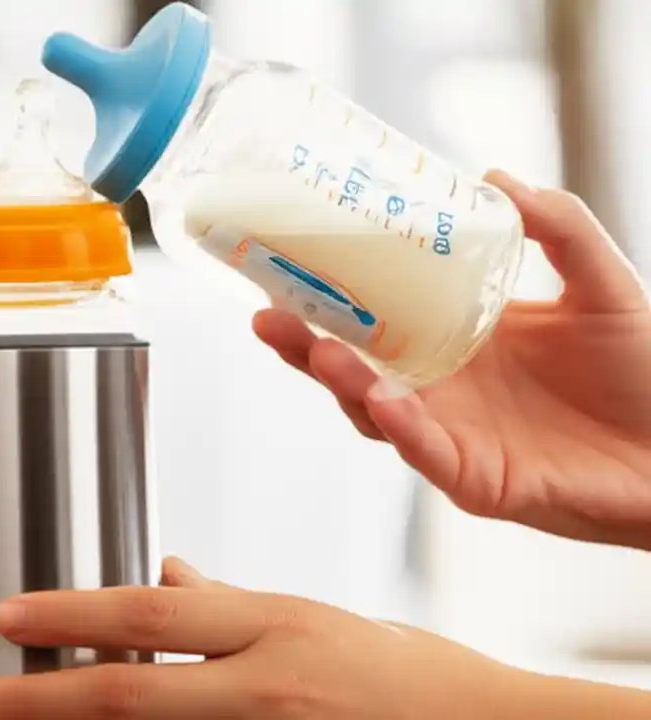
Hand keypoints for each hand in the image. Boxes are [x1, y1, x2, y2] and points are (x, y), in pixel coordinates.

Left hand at [0, 558, 650, 718]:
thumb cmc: (408, 674)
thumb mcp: (318, 619)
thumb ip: (232, 604)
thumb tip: (165, 571)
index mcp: (275, 624)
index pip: (150, 610)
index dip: (69, 611)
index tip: (5, 616)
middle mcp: (269, 685)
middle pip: (130, 688)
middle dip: (40, 697)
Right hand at [254, 170, 650, 549]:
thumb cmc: (647, 372)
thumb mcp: (603, 283)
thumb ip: (559, 228)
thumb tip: (493, 178)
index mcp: (457, 342)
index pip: (374, 320)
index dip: (326, 299)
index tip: (283, 264)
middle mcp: (442, 390)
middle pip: (353, 369)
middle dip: (304, 347)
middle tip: (265, 315)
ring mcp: (454, 437)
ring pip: (376, 415)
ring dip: (344, 384)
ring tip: (321, 351)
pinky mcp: (478, 481)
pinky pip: (429, 455)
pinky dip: (405, 429)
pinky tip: (388, 400)